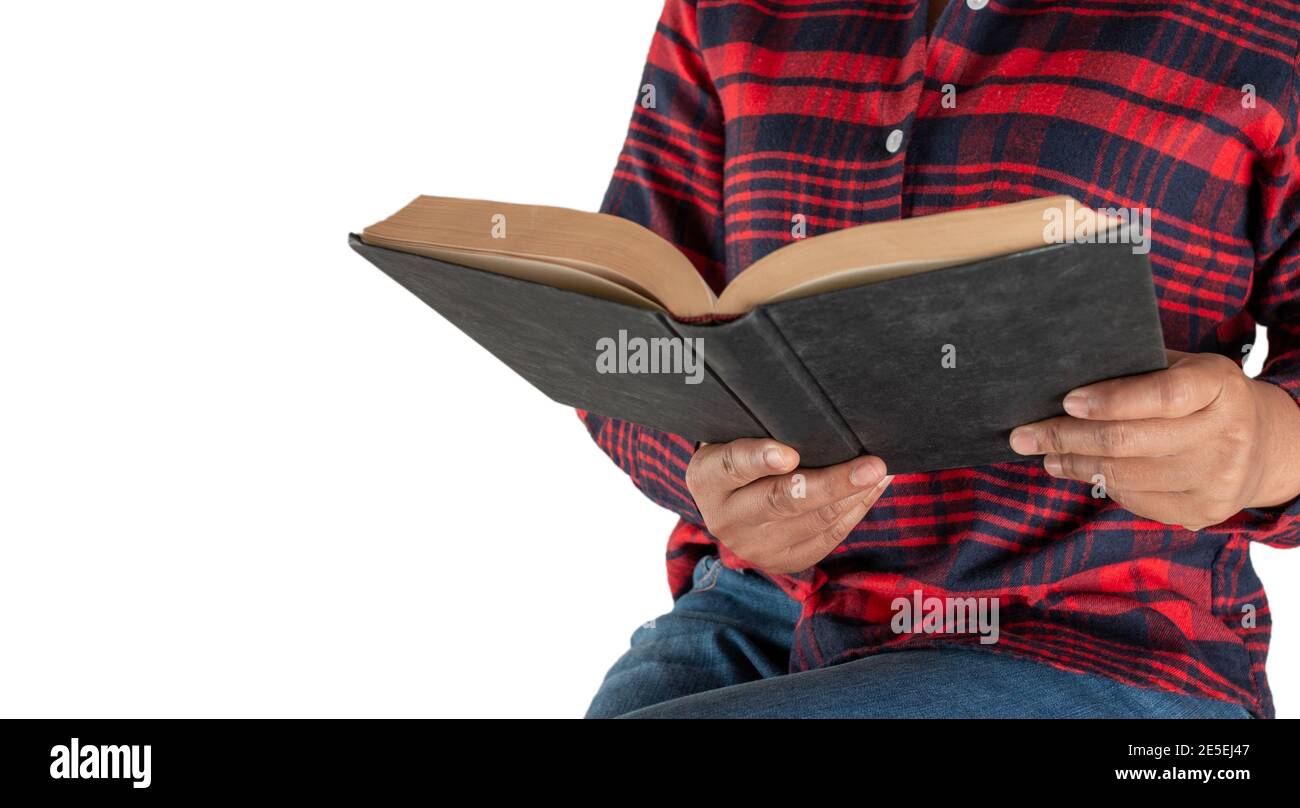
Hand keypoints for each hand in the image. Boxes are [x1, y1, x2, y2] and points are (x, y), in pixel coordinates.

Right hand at [685, 438, 891, 573]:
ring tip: (881, 472)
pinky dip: (855, 510)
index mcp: (706, 479)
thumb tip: (816, 411)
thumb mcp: (734, 436)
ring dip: (853, 495)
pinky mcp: (782, 562)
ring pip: (813, 521)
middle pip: (781, 501)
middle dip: (831, 482)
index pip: (731, 466)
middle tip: (871, 465)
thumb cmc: (740, 452)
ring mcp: (753, 547)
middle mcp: (725, 518)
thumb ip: (761, 428)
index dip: (760, 458)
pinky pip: (828, 538)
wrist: (730, 504)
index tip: (791, 453)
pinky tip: (873, 489)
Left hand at [1010, 350, 1299, 529]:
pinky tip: (1078, 470)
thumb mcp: (1185, 369)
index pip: (1161, 396)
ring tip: (1044, 453)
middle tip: (1023, 434)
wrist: (1262, 445)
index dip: (1110, 400)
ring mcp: (1216, 478)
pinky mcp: (1202, 511)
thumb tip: (1066, 373)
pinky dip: (1099, 484)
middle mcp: (1225, 434)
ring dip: (1073, 465)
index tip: (1066, 401)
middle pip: (1128, 441)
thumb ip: (1139, 370)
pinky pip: (1134, 499)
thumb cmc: (1203, 396)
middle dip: (1065, 437)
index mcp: (1219, 387)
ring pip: (1124, 475)